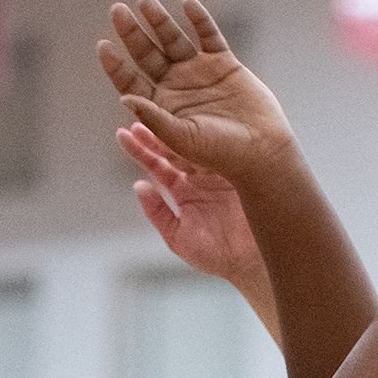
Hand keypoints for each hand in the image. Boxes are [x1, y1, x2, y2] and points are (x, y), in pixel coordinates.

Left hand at [98, 0, 293, 183]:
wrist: (261, 150)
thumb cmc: (219, 153)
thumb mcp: (181, 139)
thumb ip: (154, 118)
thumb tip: (124, 98)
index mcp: (161, 106)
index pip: (131, 81)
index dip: (115, 65)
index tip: (103, 46)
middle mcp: (177, 86)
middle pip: (147, 54)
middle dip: (132, 33)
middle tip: (117, 11)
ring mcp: (200, 72)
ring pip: (174, 40)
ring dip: (160, 21)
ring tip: (145, 1)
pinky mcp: (225, 63)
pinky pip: (210, 36)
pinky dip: (200, 20)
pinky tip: (188, 4)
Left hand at [117, 123, 264, 287]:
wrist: (254, 261)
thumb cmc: (217, 256)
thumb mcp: (179, 237)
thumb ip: (157, 213)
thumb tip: (139, 185)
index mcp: (185, 192)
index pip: (158, 166)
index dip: (141, 151)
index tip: (122, 135)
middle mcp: (200, 178)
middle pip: (174, 150)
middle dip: (156, 134)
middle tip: (137, 118)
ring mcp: (220, 171)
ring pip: (194, 145)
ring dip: (177, 131)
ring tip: (157, 116)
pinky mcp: (238, 170)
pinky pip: (217, 151)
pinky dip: (203, 139)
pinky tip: (188, 125)